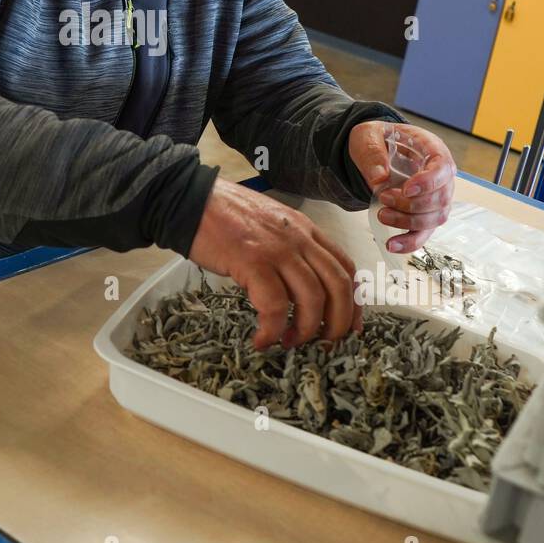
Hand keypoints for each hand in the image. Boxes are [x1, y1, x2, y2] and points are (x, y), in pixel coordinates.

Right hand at [188, 177, 359, 350]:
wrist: (190, 199)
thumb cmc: (225, 215)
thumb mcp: (271, 225)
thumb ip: (290, 248)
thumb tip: (298, 288)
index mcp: (306, 229)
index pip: (345, 266)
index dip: (353, 301)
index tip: (349, 326)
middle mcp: (299, 238)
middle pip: (338, 285)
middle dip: (337, 322)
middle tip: (324, 343)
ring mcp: (277, 249)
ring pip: (313, 298)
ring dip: (306, 330)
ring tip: (290, 342)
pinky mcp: (252, 262)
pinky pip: (274, 305)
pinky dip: (272, 329)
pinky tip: (261, 339)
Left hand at [347, 121, 455, 253]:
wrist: (374, 151)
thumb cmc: (377, 139)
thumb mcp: (367, 136)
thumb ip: (372, 152)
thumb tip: (379, 179)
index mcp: (431, 149)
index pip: (443, 167)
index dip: (429, 182)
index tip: (407, 189)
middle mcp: (440, 175)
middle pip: (440, 198)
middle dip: (411, 204)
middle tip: (383, 198)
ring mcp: (435, 197)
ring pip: (434, 218)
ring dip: (408, 222)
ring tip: (382, 215)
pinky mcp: (423, 215)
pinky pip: (423, 234)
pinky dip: (410, 242)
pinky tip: (392, 244)